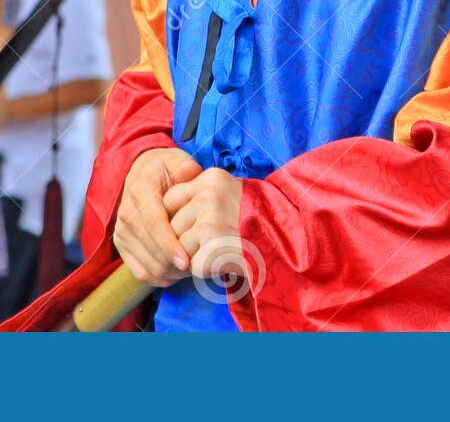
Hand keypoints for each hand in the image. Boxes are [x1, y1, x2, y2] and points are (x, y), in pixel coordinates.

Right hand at [113, 147, 200, 285]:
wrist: (142, 173)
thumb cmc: (167, 170)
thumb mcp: (177, 161)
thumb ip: (185, 167)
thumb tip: (191, 171)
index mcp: (140, 189)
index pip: (153, 222)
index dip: (169, 245)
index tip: (187, 262)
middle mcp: (126, 211)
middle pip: (151, 249)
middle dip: (175, 264)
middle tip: (201, 267)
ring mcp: (121, 230)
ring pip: (147, 265)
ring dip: (171, 273)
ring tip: (193, 269)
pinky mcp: (121, 243)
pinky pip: (139, 272)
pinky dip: (159, 278)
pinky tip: (176, 274)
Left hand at [165, 167, 247, 285]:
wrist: (288, 244)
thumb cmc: (254, 223)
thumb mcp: (228, 197)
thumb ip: (198, 198)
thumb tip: (160, 214)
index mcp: (212, 178)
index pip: (171, 198)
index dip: (175, 219)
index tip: (188, 230)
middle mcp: (210, 194)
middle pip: (171, 223)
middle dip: (181, 241)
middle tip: (205, 247)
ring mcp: (211, 220)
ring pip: (178, 245)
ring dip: (193, 257)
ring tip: (218, 253)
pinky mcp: (214, 246)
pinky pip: (192, 265)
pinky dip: (205, 271)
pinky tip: (224, 263)